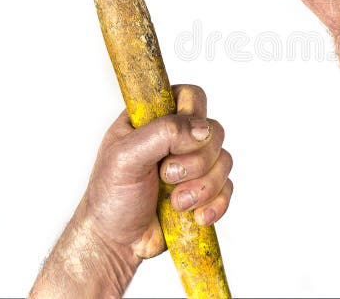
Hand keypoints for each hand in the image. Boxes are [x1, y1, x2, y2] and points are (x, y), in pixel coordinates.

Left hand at [79, 84, 232, 260]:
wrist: (116, 242)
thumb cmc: (111, 196)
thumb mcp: (125, 157)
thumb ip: (162, 134)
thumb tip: (202, 129)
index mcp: (156, 119)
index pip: (191, 96)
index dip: (192, 116)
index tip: (176, 143)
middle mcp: (178, 138)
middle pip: (214, 131)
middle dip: (195, 161)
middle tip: (166, 177)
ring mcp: (194, 164)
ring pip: (224, 161)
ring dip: (202, 187)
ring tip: (176, 203)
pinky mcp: (205, 190)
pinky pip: (228, 188)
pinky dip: (215, 204)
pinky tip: (195, 216)